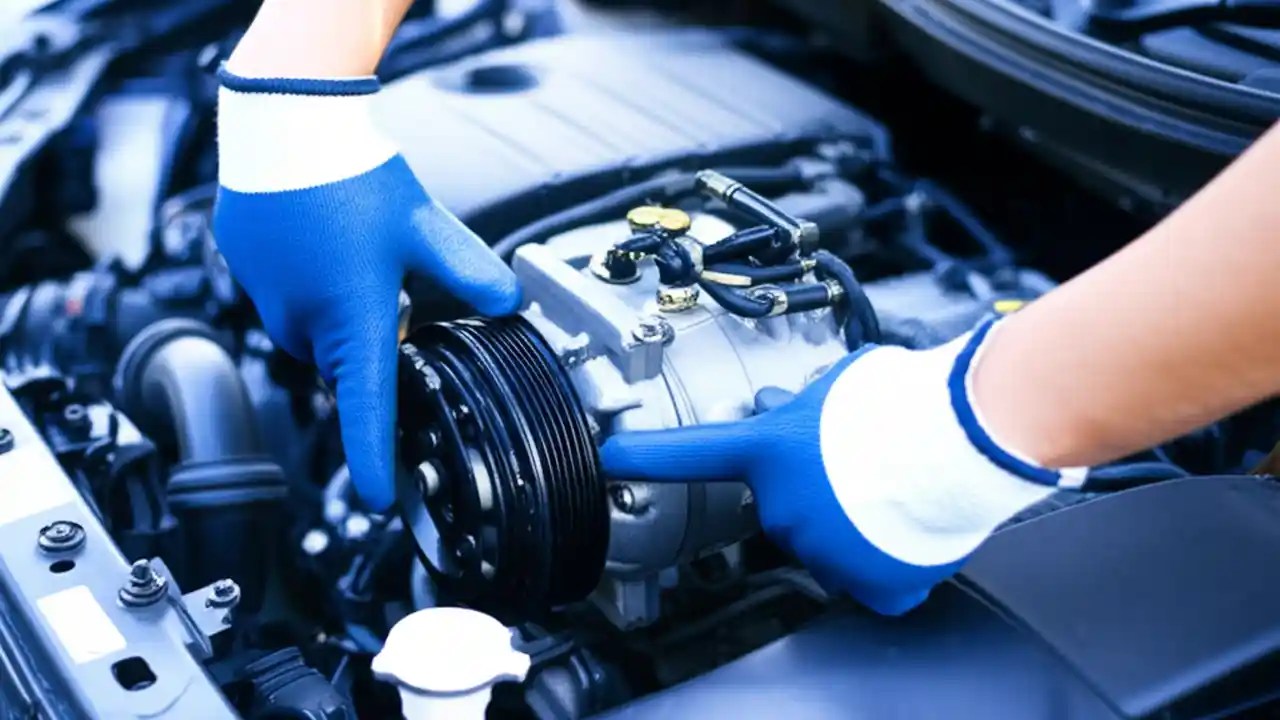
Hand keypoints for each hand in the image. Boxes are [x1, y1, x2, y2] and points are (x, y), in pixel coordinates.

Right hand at [212, 68, 519, 510]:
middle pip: (346, 364)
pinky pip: (285, 296)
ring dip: (339, 314)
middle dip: (370, 348)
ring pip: (314, 331)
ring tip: (356, 258)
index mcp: (353, 321)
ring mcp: (267, 295)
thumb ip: (473, 275)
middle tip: (393, 297)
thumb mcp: (427, 228)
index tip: (379, 498)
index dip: (375, 461)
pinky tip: (323, 240)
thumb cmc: (352, 174)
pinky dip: (308, 282)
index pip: (366, 412)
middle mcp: (303, 320)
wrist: (287, 118)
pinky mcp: (244, 268)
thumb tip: (510, 304)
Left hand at [600, 321, 1076, 614]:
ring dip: (846, 520)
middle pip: (783, 503)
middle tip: (855, 462)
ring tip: (889, 488)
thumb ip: (799, 403)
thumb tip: (777, 404)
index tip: (612, 457)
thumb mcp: (840, 381)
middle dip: (811, 486)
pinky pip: (869, 581)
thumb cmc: (907, 401)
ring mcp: (825, 551)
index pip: (693, 452)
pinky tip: (900, 534)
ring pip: (825, 541)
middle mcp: (787, 506)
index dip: (645, 455)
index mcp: (772, 452)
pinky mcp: (871, 582)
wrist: (964, 437)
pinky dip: (882, 564)